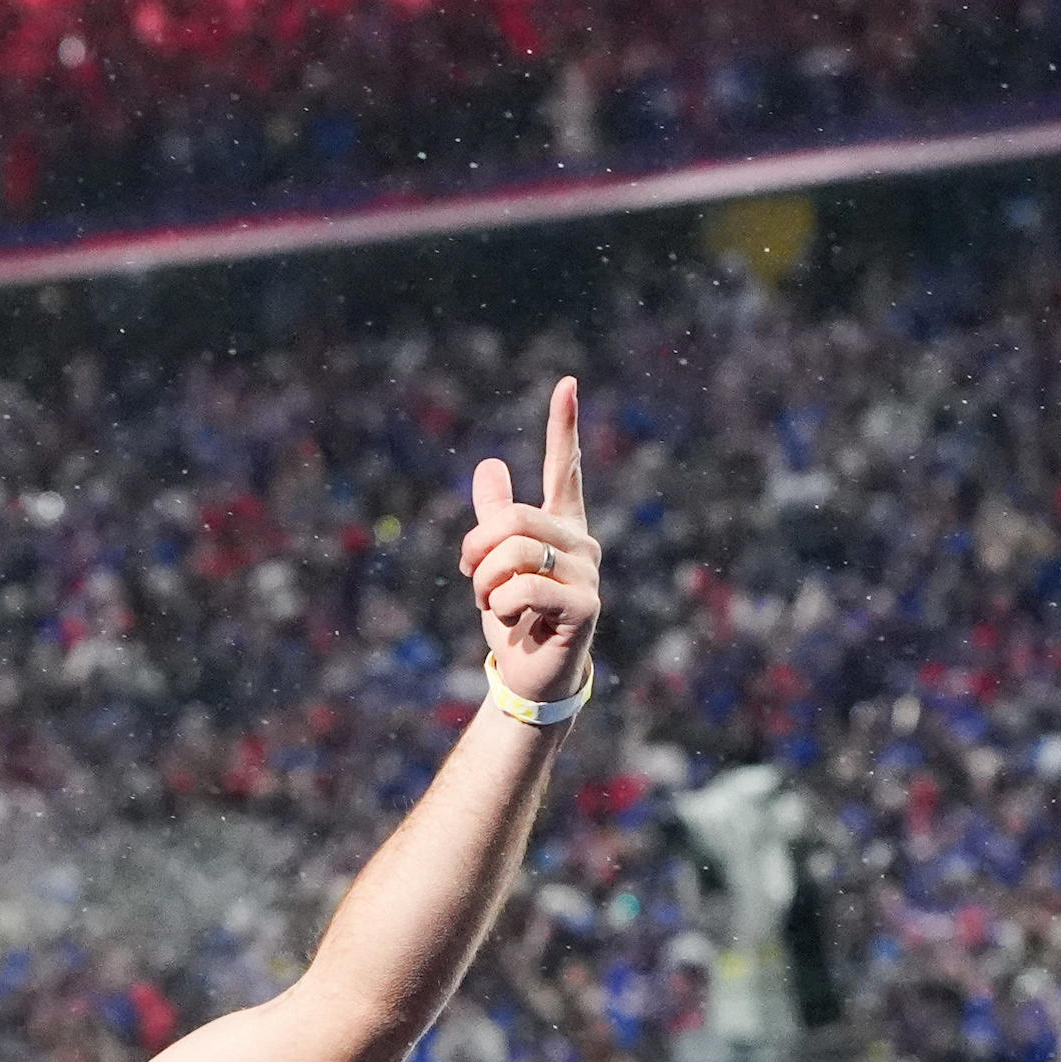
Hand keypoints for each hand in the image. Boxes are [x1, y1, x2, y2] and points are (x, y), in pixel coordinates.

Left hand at [460, 377, 599, 708]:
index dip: (563, 427)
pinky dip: (502, 609)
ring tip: (498, 608)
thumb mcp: (493, 565)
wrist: (530, 678)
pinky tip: (516, 625)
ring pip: (514, 554)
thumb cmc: (516, 620)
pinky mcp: (586, 606)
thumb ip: (492, 519)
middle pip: (513, 519)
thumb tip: (490, 464)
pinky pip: (522, 589)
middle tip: (472, 579)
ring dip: (486, 585)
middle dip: (477, 550)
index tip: (566, 383)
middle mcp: (582, 545)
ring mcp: (588, 575)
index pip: (563, 470)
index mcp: (562, 528)